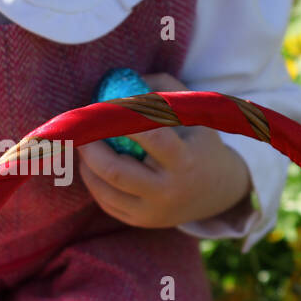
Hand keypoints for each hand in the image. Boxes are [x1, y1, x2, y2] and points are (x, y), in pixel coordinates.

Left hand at [77, 73, 251, 228]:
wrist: (218, 192)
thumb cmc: (201, 144)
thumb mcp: (194, 114)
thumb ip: (164, 87)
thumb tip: (125, 78)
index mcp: (184, 161)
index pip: (150, 137)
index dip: (124, 117)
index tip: (107, 104)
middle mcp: (167, 191)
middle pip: (115, 171)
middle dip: (91, 147)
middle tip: (82, 129)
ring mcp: (152, 212)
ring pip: (104, 189)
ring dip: (86, 164)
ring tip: (85, 144)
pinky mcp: (139, 222)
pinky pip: (105, 202)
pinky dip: (93, 181)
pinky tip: (92, 165)